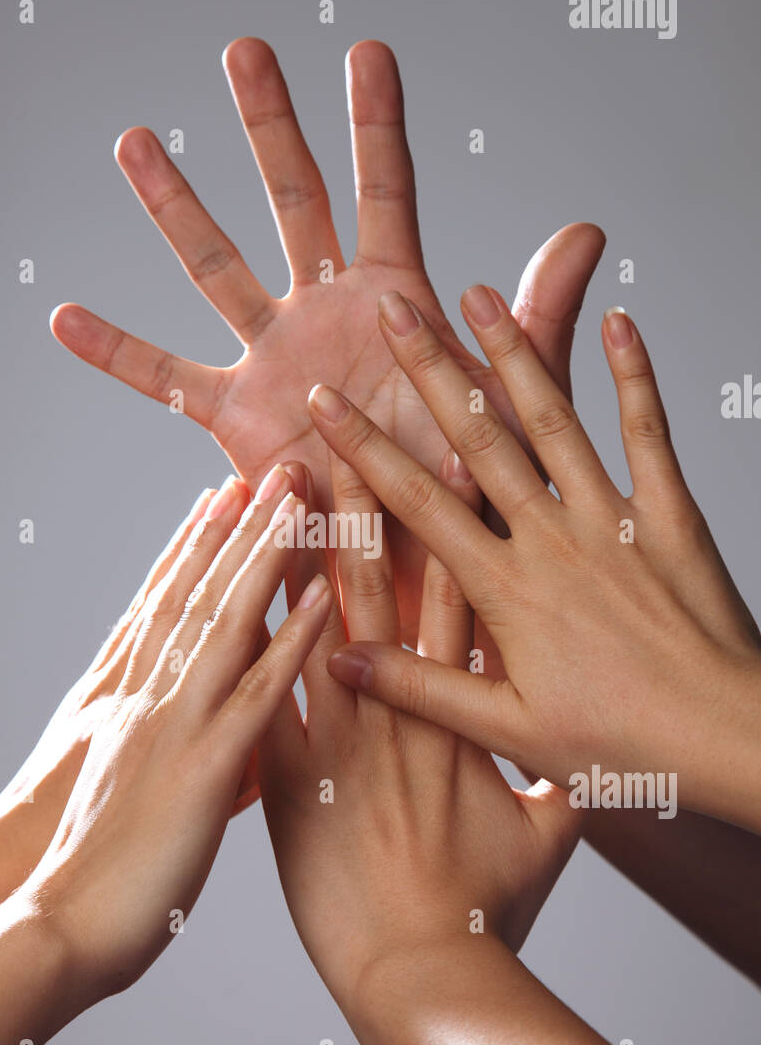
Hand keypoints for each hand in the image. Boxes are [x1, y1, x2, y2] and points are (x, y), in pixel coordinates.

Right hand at [21, 466, 331, 1000]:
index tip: (221, 497)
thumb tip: (208, 741)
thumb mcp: (118, 789)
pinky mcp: (203, 769)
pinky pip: (257, 695)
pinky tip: (323, 599)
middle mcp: (148, 696)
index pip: (165, 605)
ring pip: (227, 621)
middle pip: (198, 594)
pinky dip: (289, 643)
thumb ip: (160, 749)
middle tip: (274, 466)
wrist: (55, 923)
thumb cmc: (86, 869)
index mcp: (126, 700)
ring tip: (303, 498)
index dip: (195, 548)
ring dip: (266, 556)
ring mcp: (174, 725)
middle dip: (238, 527)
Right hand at [48, 37, 604, 635]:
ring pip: (218, 267)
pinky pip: (167, 380)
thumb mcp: (512, 395)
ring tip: (136, 141)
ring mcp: (275, 360)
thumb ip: (534, 315)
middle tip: (245, 50)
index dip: (378, 127)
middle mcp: (329, 314)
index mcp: (398, 302)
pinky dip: (117, 355)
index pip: (387, 195)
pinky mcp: (238, 420)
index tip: (368, 53)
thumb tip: (587, 227)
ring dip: (177, 206)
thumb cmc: (476, 485)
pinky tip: (64, 318)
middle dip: (271, 128)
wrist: (426, 566)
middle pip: (293, 203)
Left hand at [259, 455, 580, 1013]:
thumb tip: (596, 765)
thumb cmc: (491, 914)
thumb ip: (567, 788)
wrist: (426, 973)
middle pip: (387, 588)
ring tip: (287, 477)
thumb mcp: (550, 840)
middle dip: (374, 502)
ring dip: (301, 546)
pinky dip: (242, 634)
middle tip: (358, 430)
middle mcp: (405, 711)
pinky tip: (221, 580)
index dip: (461, 529)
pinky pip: (260, 689)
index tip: (455, 460)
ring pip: (318, 621)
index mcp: (468, 717)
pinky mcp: (291, 774)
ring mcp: (344, 737)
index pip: (463, 600)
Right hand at [308, 293, 760, 828]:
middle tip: (394, 311)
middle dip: (430, 372)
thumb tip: (338, 659)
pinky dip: (635, 378)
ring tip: (478, 297)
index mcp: (507, 591)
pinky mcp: (670, 518)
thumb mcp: (508, 731)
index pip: (418, 506)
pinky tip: (619, 323)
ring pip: (554, 424)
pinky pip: (649, 435)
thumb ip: (421, 689)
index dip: (366, 449)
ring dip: (514, 356)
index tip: (324, 400)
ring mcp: (613, 522)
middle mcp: (553, 541)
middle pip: (479, 442)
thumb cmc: (624, 747)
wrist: (730, 740)